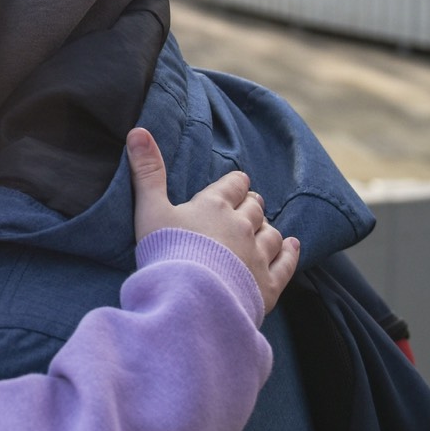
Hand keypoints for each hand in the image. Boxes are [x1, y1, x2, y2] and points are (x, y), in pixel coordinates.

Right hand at [128, 128, 299, 315]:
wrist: (189, 300)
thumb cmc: (165, 252)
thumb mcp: (149, 209)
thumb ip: (146, 172)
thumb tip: (137, 130)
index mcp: (215, 206)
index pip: (234, 185)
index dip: (235, 184)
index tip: (237, 184)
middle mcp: (242, 226)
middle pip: (255, 208)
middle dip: (251, 205)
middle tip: (248, 207)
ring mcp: (258, 256)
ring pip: (271, 234)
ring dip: (268, 229)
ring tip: (264, 228)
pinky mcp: (267, 285)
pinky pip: (286, 264)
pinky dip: (290, 253)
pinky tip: (292, 246)